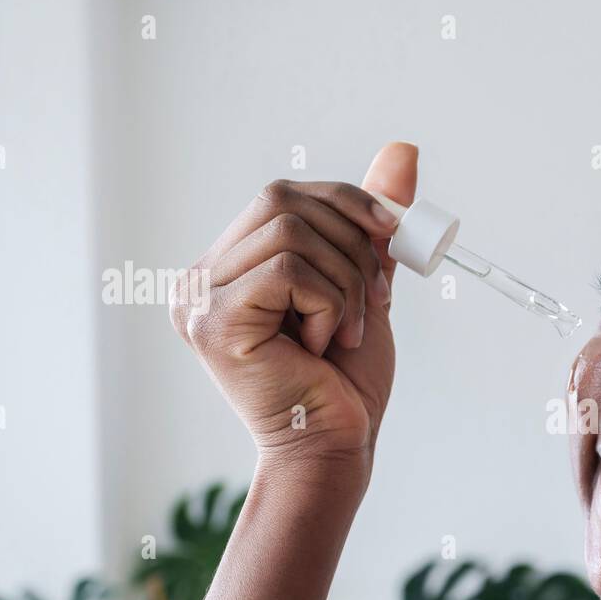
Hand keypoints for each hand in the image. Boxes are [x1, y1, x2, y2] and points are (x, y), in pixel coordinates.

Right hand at [170, 143, 418, 480]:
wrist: (337, 449)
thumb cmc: (345, 383)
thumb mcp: (364, 286)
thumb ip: (369, 225)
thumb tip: (401, 150)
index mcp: (230, 269)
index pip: (282, 196)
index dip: (346, 202)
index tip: (392, 235)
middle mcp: (202, 278)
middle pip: (281, 198)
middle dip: (351, 238)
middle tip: (380, 293)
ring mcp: (199, 299)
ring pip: (290, 232)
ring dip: (346, 280)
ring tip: (351, 329)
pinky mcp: (213, 322)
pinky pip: (288, 270)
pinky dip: (329, 303)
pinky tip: (325, 345)